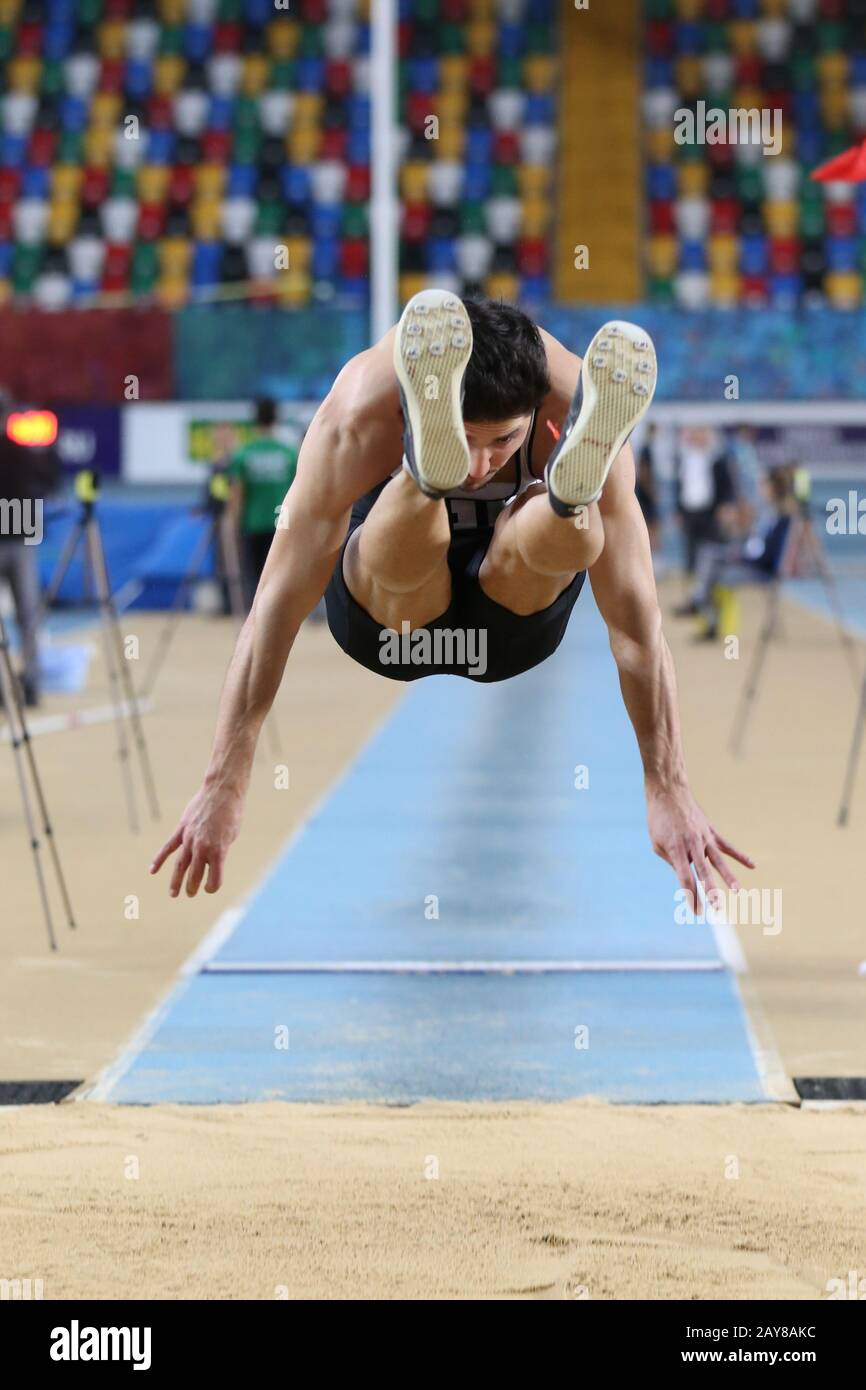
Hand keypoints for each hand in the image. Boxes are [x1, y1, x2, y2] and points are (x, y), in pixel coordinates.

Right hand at [149, 783, 243, 897]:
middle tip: (190, 894)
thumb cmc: (232, 812)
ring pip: (180, 864)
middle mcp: (202, 847)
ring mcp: (190, 838)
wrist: (222, 790)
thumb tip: (210, 860)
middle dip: (192, 887)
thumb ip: (220, 848)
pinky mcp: (182, 829)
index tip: (210, 888)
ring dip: (176, 880)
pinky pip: (168, 847)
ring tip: (173, 894)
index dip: (213, 886)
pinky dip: (159, 859)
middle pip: (195, 874)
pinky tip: (152, 870)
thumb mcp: (232, 834)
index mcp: (218, 851)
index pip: (215, 878)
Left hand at [646, 784, 754, 912]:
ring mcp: (704, 837)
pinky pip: (727, 846)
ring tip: (738, 891)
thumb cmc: (658, 819)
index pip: (685, 878)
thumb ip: (672, 861)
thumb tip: (687, 874)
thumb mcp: (657, 843)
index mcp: (676, 850)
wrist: (668, 792)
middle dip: (710, 892)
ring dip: (729, 876)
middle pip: (703, 872)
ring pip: (719, 860)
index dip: (691, 896)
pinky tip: (752, 865)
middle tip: (717, 908)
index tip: (696, 912)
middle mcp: (692, 845)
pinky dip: (740, 856)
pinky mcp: (711, 831)